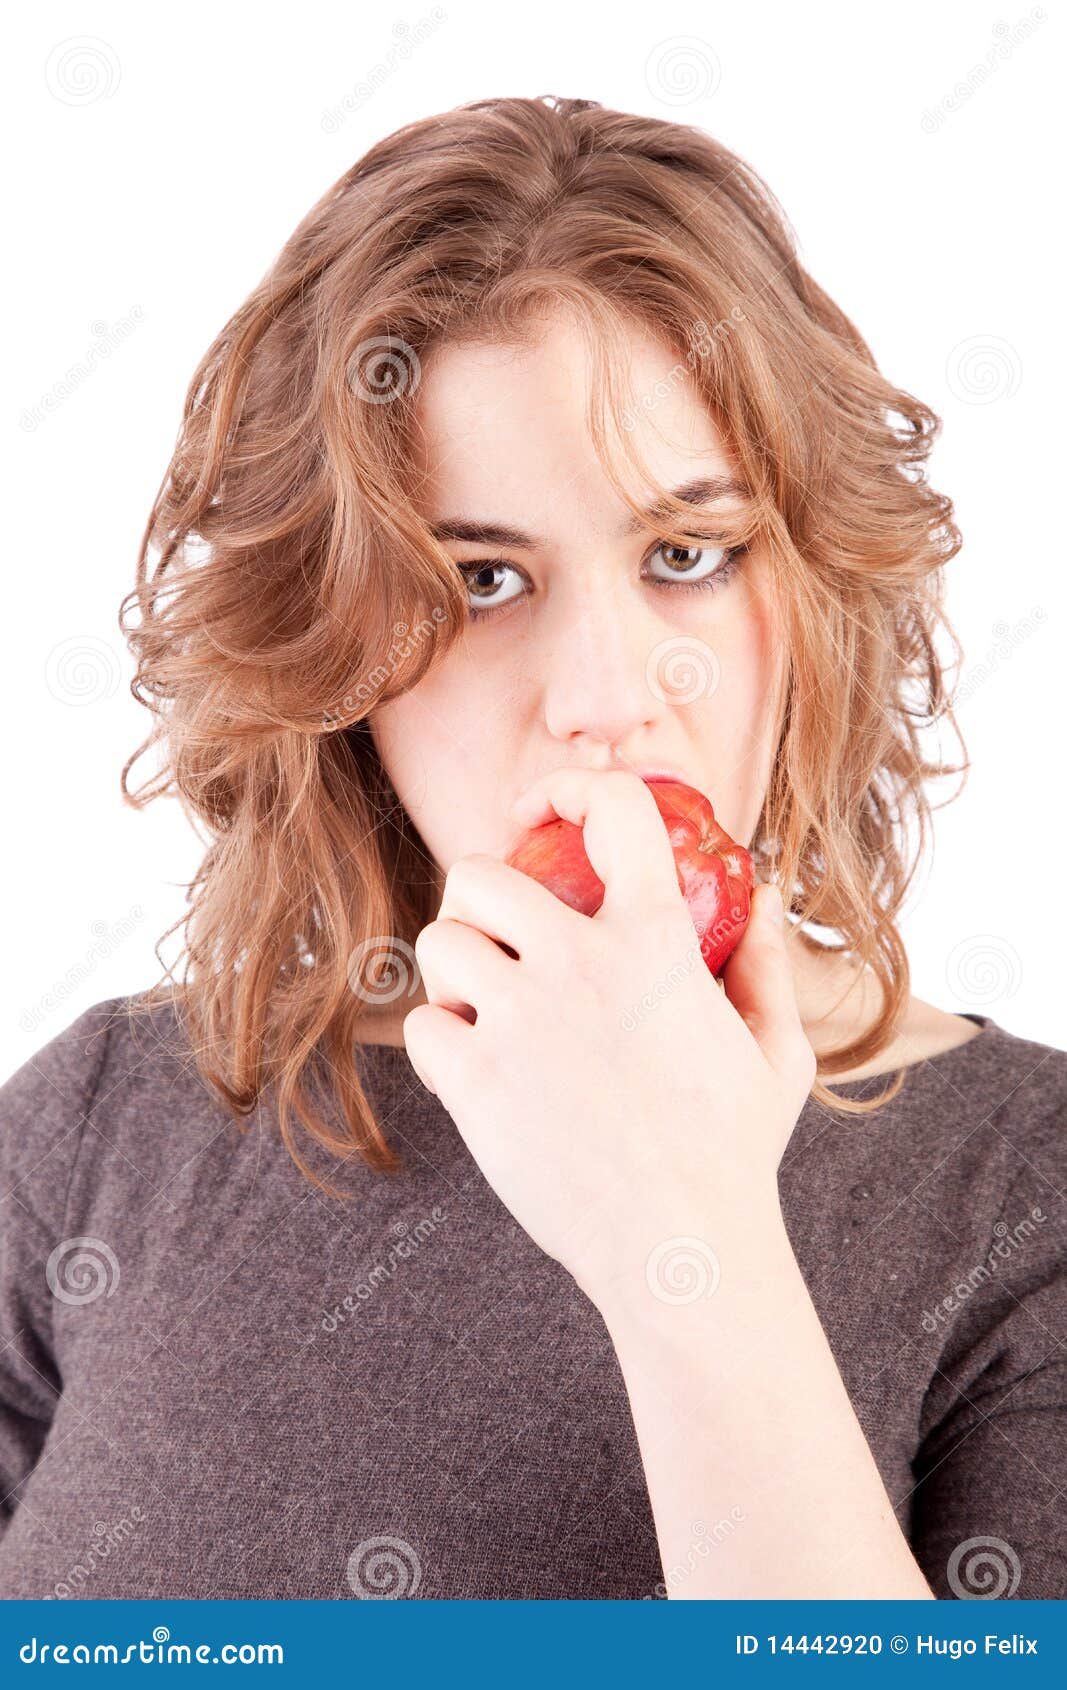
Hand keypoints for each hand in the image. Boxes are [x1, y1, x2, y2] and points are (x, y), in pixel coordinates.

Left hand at [402, 770, 815, 1312]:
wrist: (683, 1248)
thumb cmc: (734, 1153)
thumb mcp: (777, 1051)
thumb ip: (766, 961)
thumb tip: (765, 891)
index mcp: (656, 940)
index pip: (614, 807)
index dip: (571, 788)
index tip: (548, 810)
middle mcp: (581, 964)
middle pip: (479, 871)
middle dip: (479, 894)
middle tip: (496, 933)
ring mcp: (520, 1019)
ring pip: (438, 940)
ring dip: (454, 968)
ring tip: (484, 1004)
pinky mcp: (475, 1080)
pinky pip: (423, 1025)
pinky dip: (440, 1041)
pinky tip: (476, 1067)